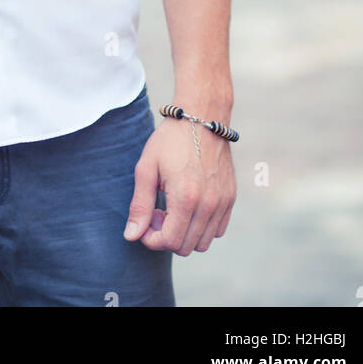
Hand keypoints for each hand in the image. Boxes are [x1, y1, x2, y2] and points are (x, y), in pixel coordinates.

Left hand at [123, 116, 236, 254]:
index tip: (145, 221)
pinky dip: (202, 227)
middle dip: (166, 237)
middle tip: (157, 213)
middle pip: (185, 247)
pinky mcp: (231, 198)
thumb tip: (131, 235)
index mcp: (186, 198)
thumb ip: (140, 205)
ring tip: (173, 209)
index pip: (169, 242)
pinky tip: (189, 206)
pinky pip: (218, 230)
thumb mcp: (147, 168)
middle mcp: (209, 204)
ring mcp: (223, 202)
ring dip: (184, 234)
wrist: (201, 117)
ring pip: (203, 242)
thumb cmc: (170, 140)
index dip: (151, 239)